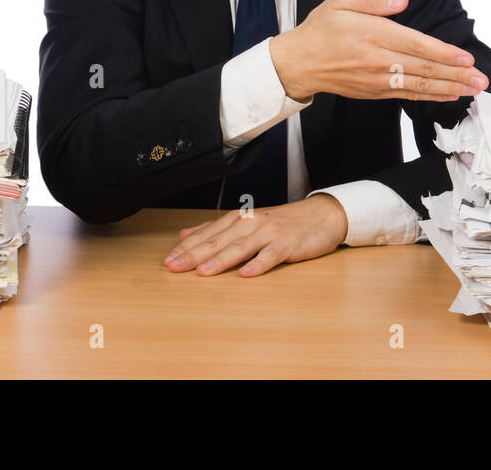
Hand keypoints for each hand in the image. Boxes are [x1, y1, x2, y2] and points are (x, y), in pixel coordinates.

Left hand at [162, 194, 348, 276]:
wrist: (321, 216)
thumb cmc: (283, 223)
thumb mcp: (248, 222)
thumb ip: (216, 229)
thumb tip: (184, 235)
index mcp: (239, 219)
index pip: (207, 233)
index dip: (187, 247)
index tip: (168, 260)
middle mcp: (251, 223)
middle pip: (219, 240)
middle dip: (194, 254)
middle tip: (174, 267)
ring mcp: (270, 233)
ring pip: (241, 247)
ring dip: (220, 259)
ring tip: (202, 272)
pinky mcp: (288, 244)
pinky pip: (271, 256)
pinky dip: (258, 264)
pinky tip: (246, 274)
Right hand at [268, 0, 488, 102]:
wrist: (299, 63)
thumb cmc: (321, 30)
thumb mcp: (341, 0)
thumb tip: (402, 0)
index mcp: (374, 34)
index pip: (417, 45)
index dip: (444, 54)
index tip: (466, 59)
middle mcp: (378, 60)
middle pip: (424, 70)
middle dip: (457, 75)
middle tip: (481, 79)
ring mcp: (377, 80)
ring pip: (420, 86)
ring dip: (449, 88)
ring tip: (472, 90)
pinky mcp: (375, 92)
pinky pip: (408, 95)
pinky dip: (430, 96)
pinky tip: (447, 95)